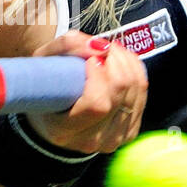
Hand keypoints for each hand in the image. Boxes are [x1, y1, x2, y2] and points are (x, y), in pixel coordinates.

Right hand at [24, 31, 147, 154]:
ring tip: (109, 53)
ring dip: (125, 61)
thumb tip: (100, 46)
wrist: (53, 114)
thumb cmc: (46, 87)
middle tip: (101, 49)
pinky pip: (143, 91)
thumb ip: (67, 46)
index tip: (90, 60)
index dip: (99, 76)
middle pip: (120, 92)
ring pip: (136, 88)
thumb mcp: (43, 61)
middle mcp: (91, 140)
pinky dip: (134, 70)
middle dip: (115, 60)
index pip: (97, 104)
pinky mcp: (130, 131)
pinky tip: (119, 65)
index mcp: (64, 131)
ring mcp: (114, 138)